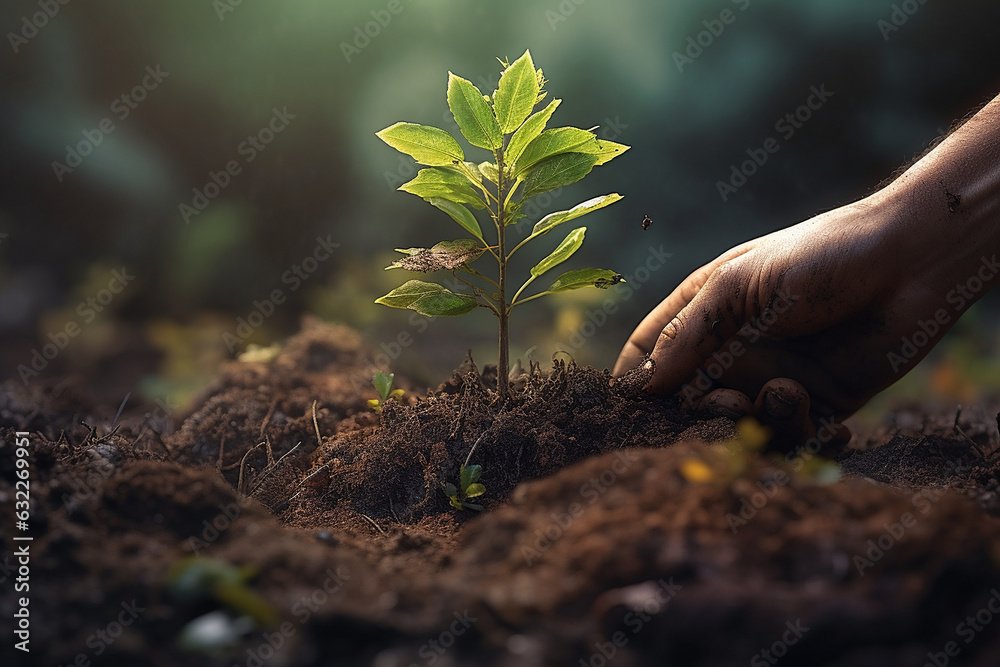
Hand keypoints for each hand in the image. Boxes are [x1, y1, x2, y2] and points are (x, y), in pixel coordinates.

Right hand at [613, 197, 950, 448]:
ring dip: (759, 427)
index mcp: (702, 314)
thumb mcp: (737, 284)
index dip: (635, 388)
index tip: (634, 415)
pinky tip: (833, 425)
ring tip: (790, 396)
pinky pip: (795, 440)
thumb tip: (640, 385)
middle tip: (732, 404)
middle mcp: (731, 351)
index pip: (647, 358)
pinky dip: (807, 439)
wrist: (910, 262)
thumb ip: (687, 333)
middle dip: (703, 416)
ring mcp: (771, 378)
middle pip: (689, 406)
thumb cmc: (818, 254)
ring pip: (741, 430)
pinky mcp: (818, 403)